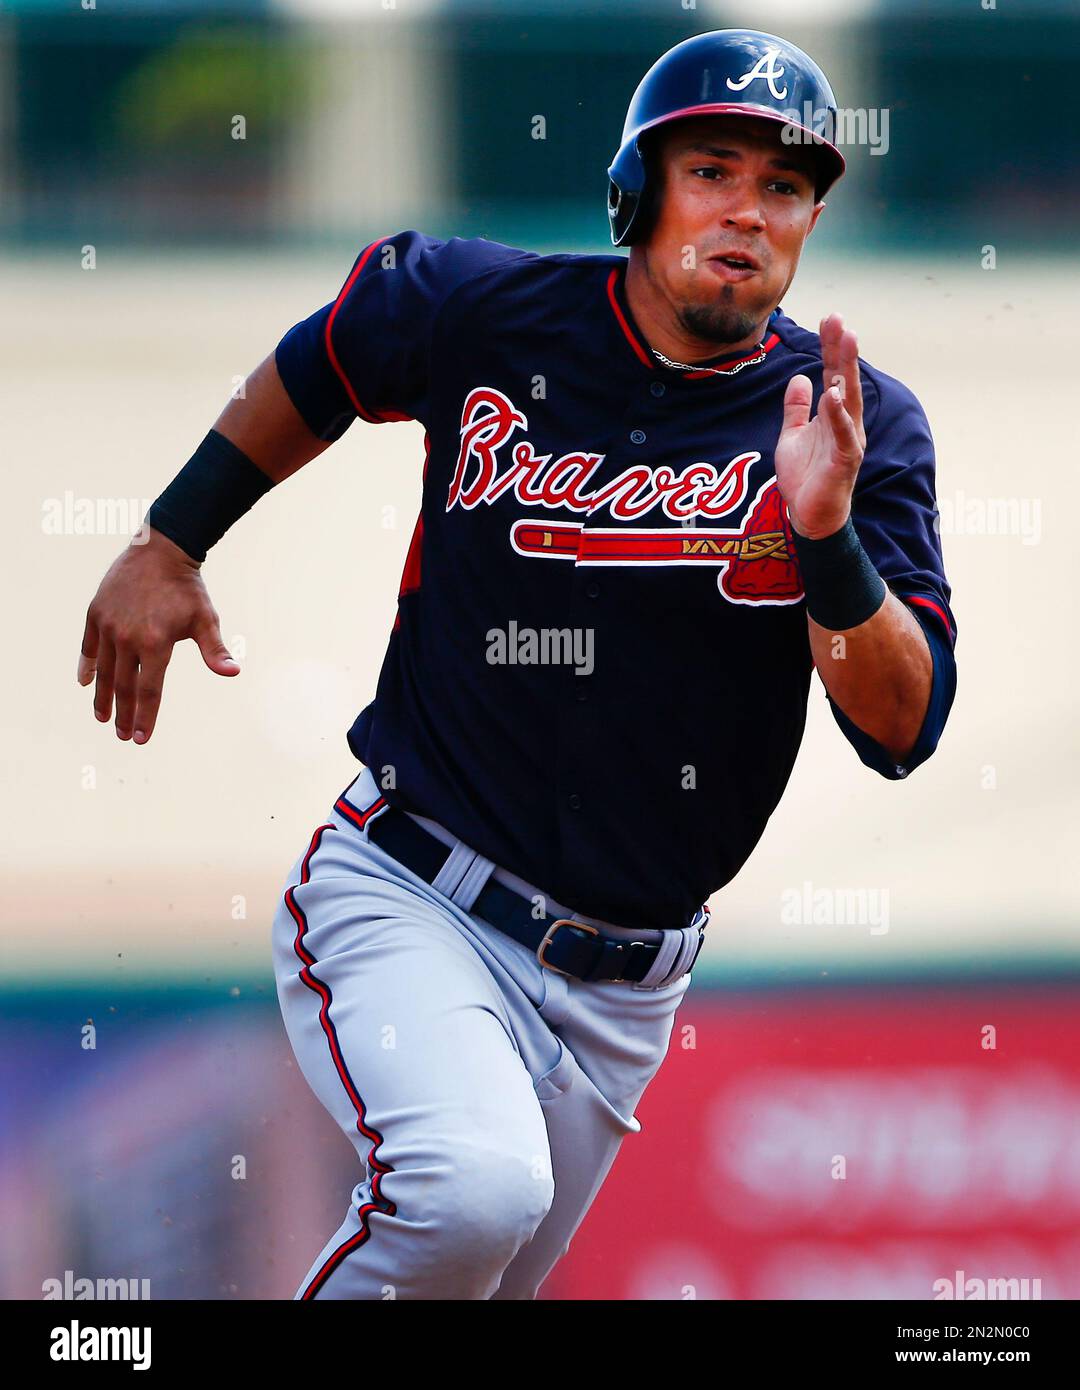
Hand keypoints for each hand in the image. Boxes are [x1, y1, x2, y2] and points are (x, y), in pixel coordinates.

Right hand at [77, 527, 238, 743]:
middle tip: (122, 736)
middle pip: (124, 686)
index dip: (146, 717)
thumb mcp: (205, 620)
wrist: (160, 551)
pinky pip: (89, 647)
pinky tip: (86, 683)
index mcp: (155, 643)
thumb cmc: (187, 589)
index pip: (149, 690)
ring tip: (102, 718)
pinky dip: (88, 666)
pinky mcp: (95, 613)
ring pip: (104, 671)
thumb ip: (215, 650)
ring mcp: (108, 625)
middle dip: (123, 715)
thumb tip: (233, 673)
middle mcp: (127, 637)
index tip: (141, 738)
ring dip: (103, 697)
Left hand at [775, 312, 866, 539]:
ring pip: (848, 399)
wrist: (809, 516)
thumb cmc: (805, 478)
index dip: (830, 347)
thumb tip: (798, 379)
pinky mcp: (845, 461)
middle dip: (842, 349)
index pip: (832, 373)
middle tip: (839, 320)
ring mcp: (848, 440)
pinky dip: (838, 415)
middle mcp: (845, 422)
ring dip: (846, 370)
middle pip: (843, 378)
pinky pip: (843, 434)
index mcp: (832, 414)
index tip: (828, 319)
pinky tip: (832, 394)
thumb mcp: (791, 437)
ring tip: (846, 341)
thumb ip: (795, 409)